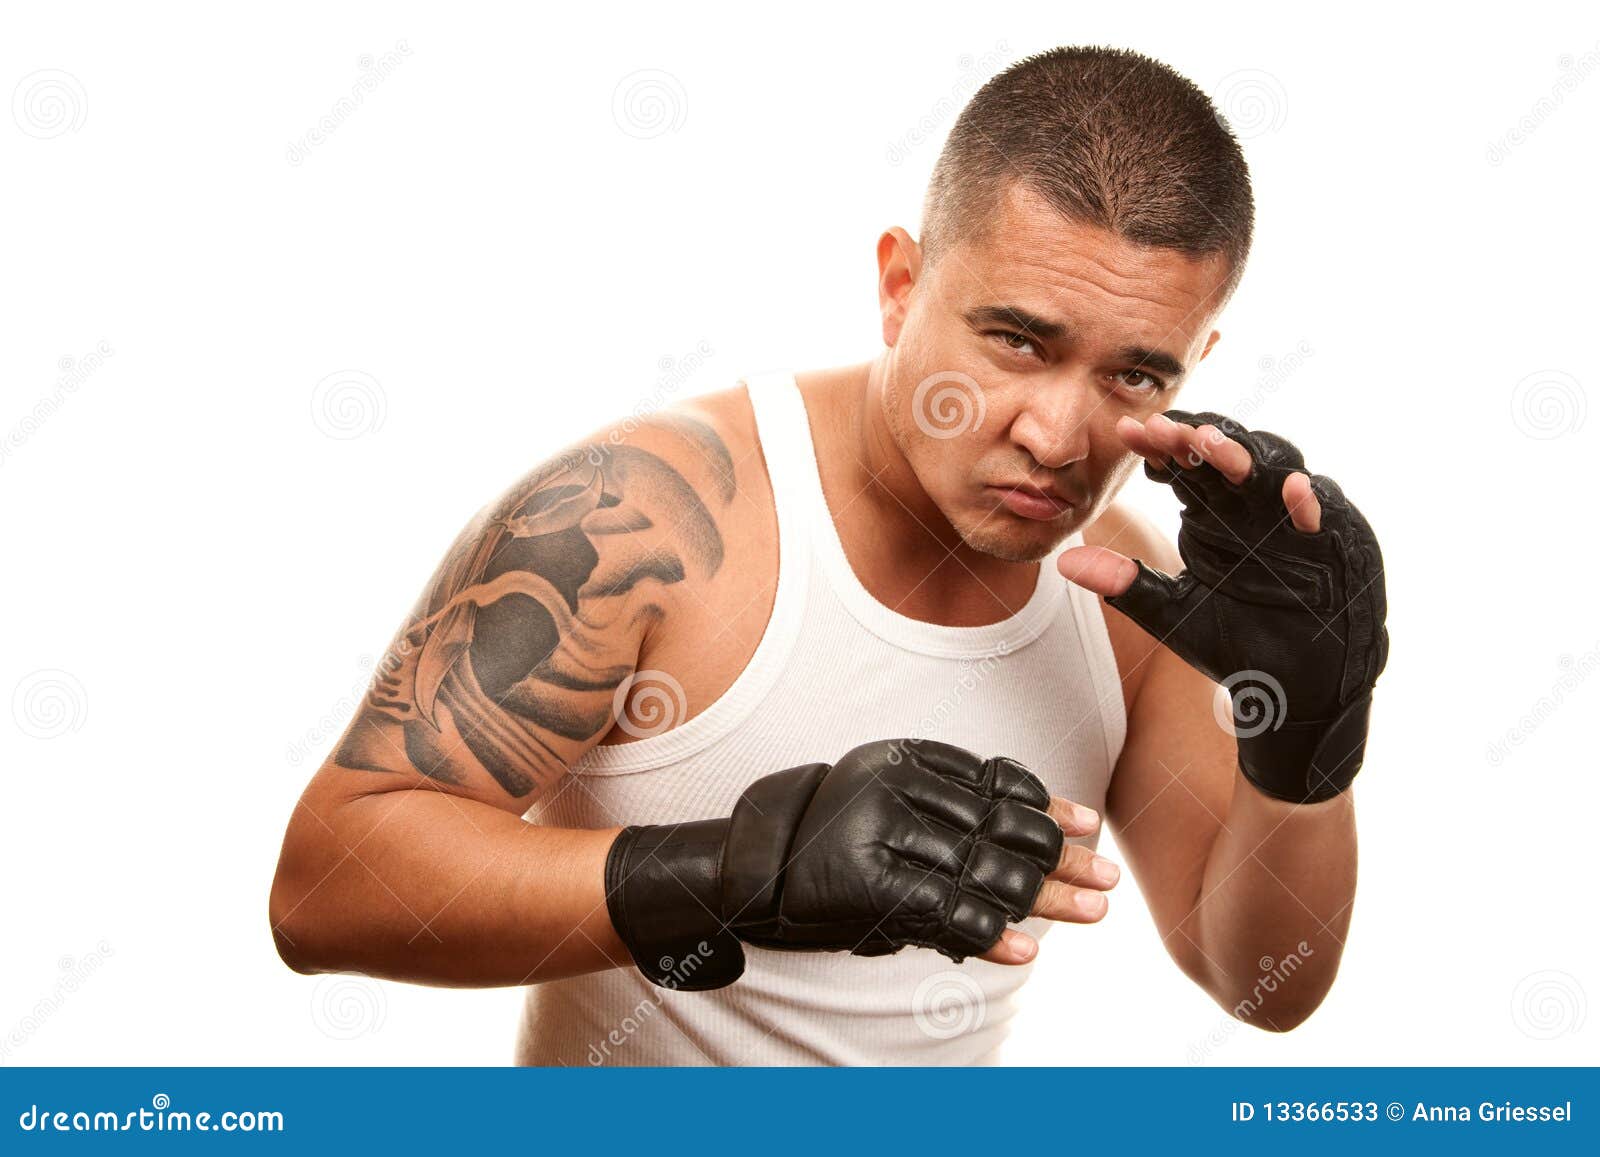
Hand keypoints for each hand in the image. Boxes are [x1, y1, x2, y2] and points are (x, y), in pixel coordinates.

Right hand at [604, 739, 1080, 989]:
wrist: (738, 872)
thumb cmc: (819, 843)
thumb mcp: (879, 804)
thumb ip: (943, 811)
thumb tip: (1033, 825)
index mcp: (900, 757)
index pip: (992, 780)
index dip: (1044, 804)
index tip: (1086, 824)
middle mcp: (893, 786)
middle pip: (999, 825)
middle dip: (1059, 857)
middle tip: (1106, 880)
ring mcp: (879, 833)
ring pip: (983, 869)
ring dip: (1044, 897)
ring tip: (1090, 913)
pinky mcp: (867, 886)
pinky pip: (945, 913)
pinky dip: (990, 935)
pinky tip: (1025, 949)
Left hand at [1058, 410, 1388, 803]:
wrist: (1292, 695)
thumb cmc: (1238, 647)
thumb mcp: (1175, 614)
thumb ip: (1126, 584)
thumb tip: (1064, 562)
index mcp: (1218, 514)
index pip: (1188, 467)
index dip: (1161, 446)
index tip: (1127, 431)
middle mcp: (1256, 508)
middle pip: (1230, 454)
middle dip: (1200, 438)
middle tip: (1167, 429)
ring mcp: (1297, 522)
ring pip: (1277, 470)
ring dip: (1248, 456)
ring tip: (1213, 448)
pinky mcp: (1339, 545)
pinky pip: (1328, 516)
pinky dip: (1309, 503)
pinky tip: (1291, 493)